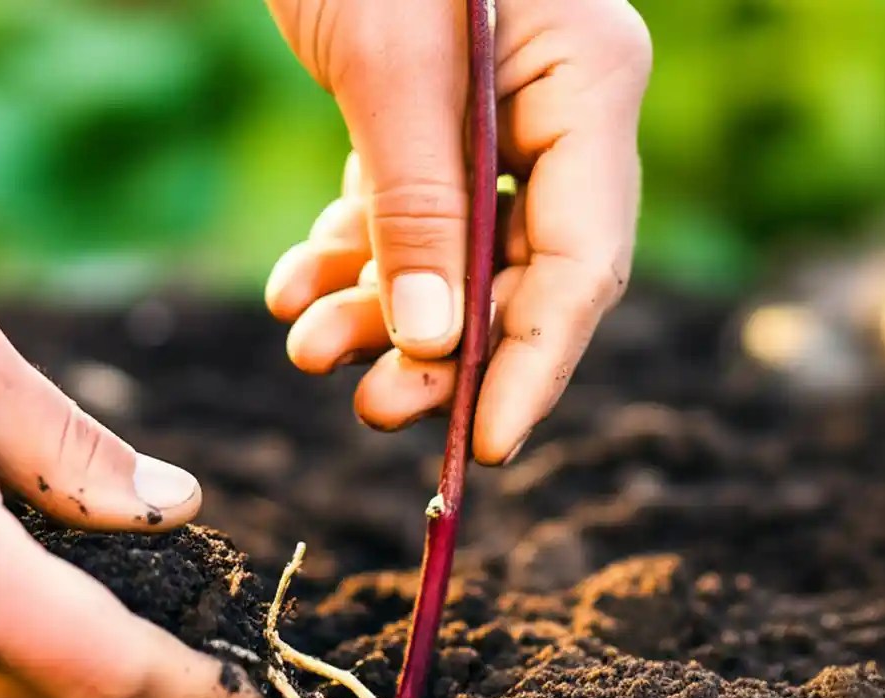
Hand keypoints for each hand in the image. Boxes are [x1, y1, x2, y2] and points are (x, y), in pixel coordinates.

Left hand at [262, 0, 651, 462]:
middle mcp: (552, 112)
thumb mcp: (393, 66)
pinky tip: (297, 287)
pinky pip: (397, 219)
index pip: (584, 260)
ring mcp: (488, 121)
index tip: (487, 444)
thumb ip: (419, 201)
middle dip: (440, 352)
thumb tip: (429, 341)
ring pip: (447, 259)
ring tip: (306, 343)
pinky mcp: (420, 125)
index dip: (536, 363)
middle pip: (516, 275)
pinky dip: (348, 262)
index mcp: (586, 86)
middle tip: (371, 407)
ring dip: (377, 315)